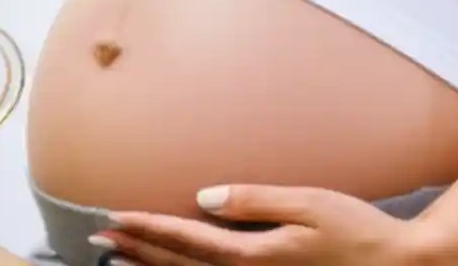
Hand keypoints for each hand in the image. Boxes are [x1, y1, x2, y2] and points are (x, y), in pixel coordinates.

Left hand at [98, 185, 426, 264]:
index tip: (113, 219)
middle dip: (136, 251)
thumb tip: (203, 199)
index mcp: (255, 255)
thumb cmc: (360, 232)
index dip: (147, 229)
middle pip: (179, 265)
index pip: (187, 240)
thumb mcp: (309, 205)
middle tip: (98, 238)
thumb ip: (253, 201)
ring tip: (117, 261)